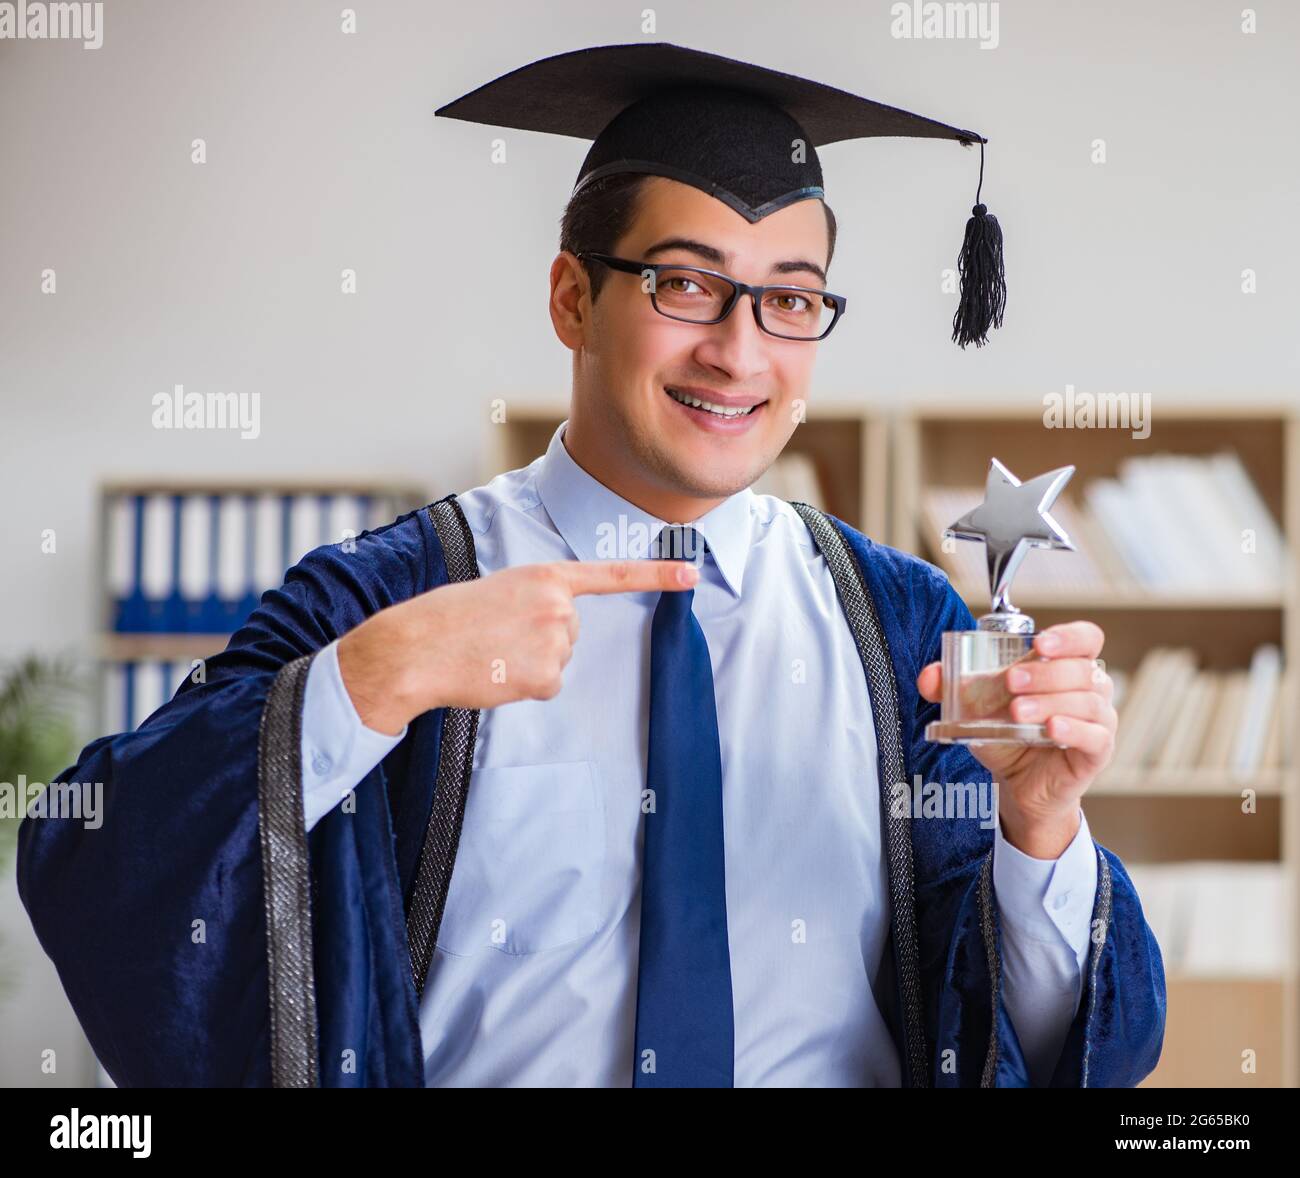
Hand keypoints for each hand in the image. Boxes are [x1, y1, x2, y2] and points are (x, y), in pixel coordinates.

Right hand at [338, 559, 698, 733]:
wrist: (415, 648)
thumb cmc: (448, 618)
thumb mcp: (499, 590)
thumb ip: (537, 601)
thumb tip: (557, 634)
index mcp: (545, 576)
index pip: (612, 574)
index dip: (656, 574)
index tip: (692, 573)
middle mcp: (558, 606)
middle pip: (570, 632)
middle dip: (539, 638)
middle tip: (496, 636)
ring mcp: (555, 641)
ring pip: (557, 661)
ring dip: (528, 663)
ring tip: (489, 652)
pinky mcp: (546, 676)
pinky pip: (546, 686)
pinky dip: (521, 686)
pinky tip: (493, 673)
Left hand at [916, 620, 1116, 857]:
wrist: (1017, 784)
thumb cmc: (1007, 735)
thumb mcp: (976, 708)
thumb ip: (951, 688)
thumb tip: (928, 677)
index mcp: (1066, 667)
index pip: (1086, 638)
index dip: (1069, 636)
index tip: (1039, 643)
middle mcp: (1090, 689)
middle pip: (1082, 669)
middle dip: (1044, 673)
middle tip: (1010, 681)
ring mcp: (1098, 721)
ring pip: (1088, 701)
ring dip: (1050, 701)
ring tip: (1018, 711)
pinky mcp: (1097, 752)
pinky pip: (1096, 736)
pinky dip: (1074, 729)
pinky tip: (1052, 728)